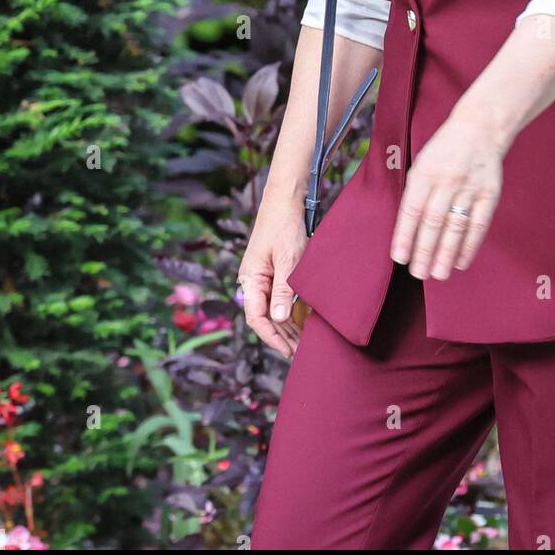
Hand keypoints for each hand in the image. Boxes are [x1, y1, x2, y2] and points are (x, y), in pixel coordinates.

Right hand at [238, 201, 306, 359]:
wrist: (286, 199)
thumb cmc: (284, 226)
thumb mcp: (287, 259)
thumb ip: (282, 290)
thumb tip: (279, 319)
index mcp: (250, 279)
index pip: (257, 318)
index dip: (272, 337)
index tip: (288, 351)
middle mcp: (254, 281)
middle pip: (265, 318)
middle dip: (282, 337)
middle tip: (301, 354)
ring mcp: (264, 277)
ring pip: (273, 310)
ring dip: (288, 327)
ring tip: (303, 344)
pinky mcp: (275, 272)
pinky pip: (280, 298)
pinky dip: (291, 312)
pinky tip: (303, 325)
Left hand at [389, 111, 504, 280]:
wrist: (480, 128)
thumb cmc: (444, 150)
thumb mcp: (422, 162)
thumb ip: (415, 192)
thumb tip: (405, 230)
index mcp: (425, 172)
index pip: (411, 209)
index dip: (405, 235)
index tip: (399, 258)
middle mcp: (447, 180)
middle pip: (433, 221)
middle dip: (424, 251)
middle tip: (418, 274)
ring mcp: (470, 187)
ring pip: (456, 226)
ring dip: (446, 253)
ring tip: (438, 274)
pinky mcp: (489, 193)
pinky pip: (478, 224)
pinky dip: (469, 245)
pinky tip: (461, 262)